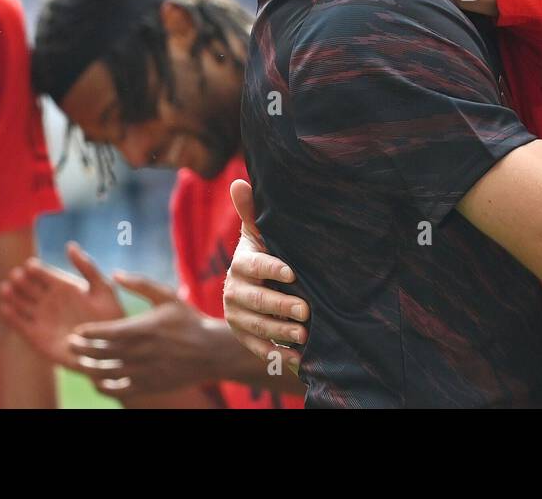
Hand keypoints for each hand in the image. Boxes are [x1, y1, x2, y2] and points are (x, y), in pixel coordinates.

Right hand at [0, 242, 124, 367]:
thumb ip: (87, 267)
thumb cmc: (110, 316)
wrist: (108, 347)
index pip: (43, 273)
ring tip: (5, 288)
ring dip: (11, 296)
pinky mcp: (35, 336)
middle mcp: (48, 300)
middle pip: (28, 287)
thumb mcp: (102, 288)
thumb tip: (70, 245)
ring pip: (20, 303)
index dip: (35, 269)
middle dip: (20, 280)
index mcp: (62, 286)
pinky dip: (10, 316)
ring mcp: (40, 317)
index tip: (31, 266)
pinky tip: (4, 308)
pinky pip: (18, 324)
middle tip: (16, 276)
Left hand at [67, 276, 222, 398]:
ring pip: (107, 373)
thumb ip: (140, 284)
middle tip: (71, 345)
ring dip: (90, 368)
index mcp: (144, 328)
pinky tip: (99, 382)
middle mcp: (141, 351)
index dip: (88, 332)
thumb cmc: (188, 320)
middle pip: (102, 353)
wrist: (211, 351)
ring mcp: (145, 370)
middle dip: (82, 349)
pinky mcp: (150, 385)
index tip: (77, 331)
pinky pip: (120, 390)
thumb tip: (115, 273)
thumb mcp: (167, 296)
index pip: (107, 332)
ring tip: (82, 363)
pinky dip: (106, 387)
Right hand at [221, 179, 306, 370]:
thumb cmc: (269, 251)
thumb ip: (252, 211)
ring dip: (282, 332)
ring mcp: (237, 316)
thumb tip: (237, 182)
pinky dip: (278, 355)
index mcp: (241, 264)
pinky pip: (259, 349)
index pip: (254, 266)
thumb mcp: (262, 232)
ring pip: (258, 326)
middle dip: (282, 306)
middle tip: (306, 311)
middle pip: (258, 300)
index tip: (293, 273)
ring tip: (305, 335)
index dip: (272, 269)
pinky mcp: (244, 337)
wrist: (260, 284)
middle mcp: (234, 291)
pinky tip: (298, 358)